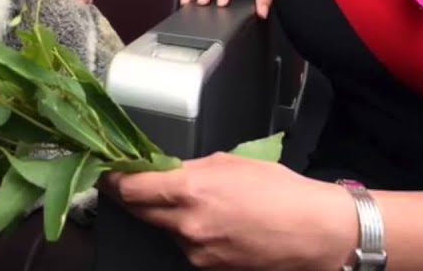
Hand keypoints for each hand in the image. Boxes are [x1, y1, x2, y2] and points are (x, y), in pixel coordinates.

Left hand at [103, 153, 355, 269]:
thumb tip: (167, 170)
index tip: (106, 172)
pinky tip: (217, 223)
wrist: (315, 232)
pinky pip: (187, 246)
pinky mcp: (208, 268)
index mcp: (191, 190)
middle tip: (136, 183)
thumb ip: (192, 167)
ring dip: (169, 217)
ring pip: (165, 229)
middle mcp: (187, 225)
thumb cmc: (281, 192)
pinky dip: (191, 233)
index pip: (131, 188)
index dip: (114, 179)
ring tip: (203, 204)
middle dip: (135, 197)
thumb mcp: (232, 163)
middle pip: (140, 212)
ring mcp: (197, 251)